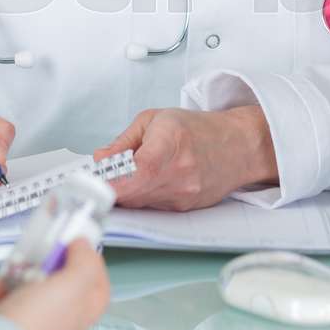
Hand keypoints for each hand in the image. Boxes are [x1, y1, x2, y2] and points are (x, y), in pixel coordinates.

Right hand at [0, 239, 109, 329]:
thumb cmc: (36, 321)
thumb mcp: (73, 284)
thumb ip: (84, 263)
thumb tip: (83, 248)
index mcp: (76, 318)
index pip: (96, 292)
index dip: (93, 266)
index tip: (79, 246)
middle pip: (53, 293)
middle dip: (39, 270)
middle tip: (31, 258)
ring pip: (17, 303)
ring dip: (5, 285)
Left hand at [92, 105, 276, 210]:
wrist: (238, 146)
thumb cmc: (198, 129)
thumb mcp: (155, 120)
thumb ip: (123, 142)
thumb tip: (100, 161)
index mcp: (171, 144)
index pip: (133, 172)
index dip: (108, 180)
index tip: (91, 179)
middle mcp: (179, 175)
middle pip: (130, 193)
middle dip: (108, 187)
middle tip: (97, 177)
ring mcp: (182, 196)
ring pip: (137, 203)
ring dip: (123, 193)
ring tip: (122, 175)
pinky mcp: (183, 208)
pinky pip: (151, 207)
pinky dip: (140, 197)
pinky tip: (143, 183)